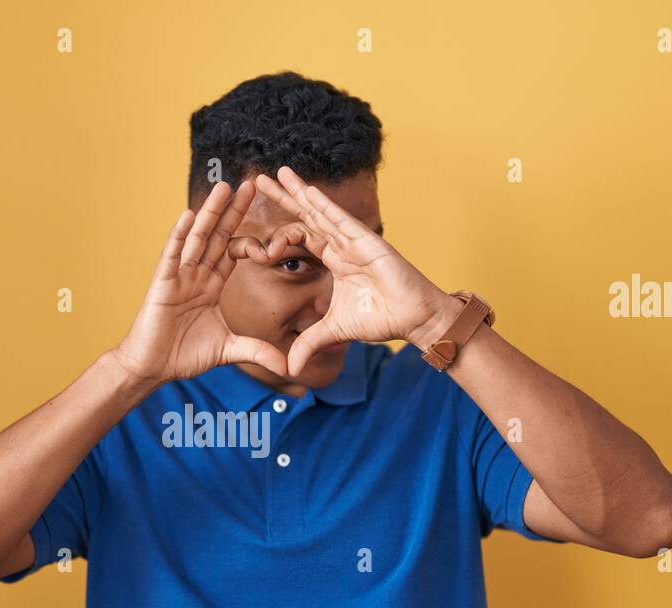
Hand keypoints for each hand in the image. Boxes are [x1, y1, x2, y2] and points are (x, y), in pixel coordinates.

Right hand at [111, 180, 287, 386]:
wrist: (152, 368)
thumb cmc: (183, 355)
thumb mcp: (228, 350)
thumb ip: (257, 351)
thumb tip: (288, 368)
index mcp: (210, 285)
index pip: (233, 253)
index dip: (252, 242)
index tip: (272, 240)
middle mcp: (195, 274)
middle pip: (218, 236)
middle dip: (234, 211)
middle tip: (251, 184)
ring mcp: (178, 276)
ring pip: (197, 238)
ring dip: (210, 212)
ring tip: (223, 187)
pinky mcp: (162, 284)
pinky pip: (171, 255)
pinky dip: (179, 236)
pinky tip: (189, 215)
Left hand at [251, 166, 459, 375]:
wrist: (413, 318)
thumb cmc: (382, 319)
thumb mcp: (334, 332)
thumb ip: (310, 344)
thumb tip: (289, 370)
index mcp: (335, 260)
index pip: (301, 237)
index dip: (279, 234)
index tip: (261, 249)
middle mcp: (342, 245)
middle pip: (306, 216)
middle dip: (282, 198)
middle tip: (258, 181)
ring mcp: (355, 240)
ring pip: (320, 211)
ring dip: (298, 192)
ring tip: (277, 174)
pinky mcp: (367, 242)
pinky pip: (340, 220)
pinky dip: (323, 205)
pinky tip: (305, 190)